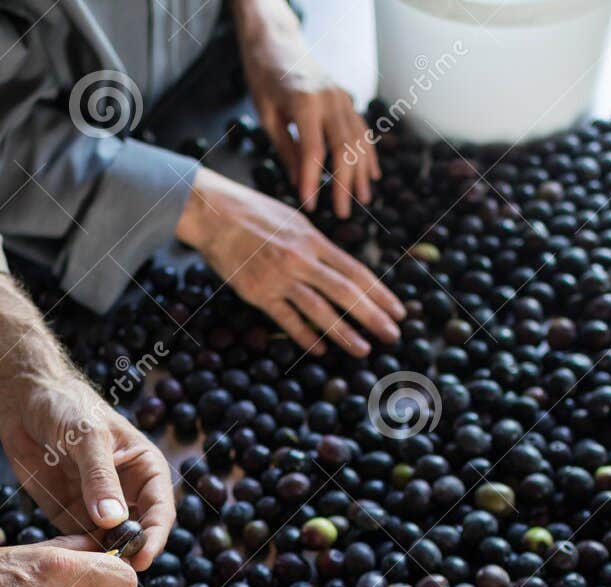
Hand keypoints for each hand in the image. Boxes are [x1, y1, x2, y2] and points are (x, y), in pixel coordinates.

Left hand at [0, 375, 173, 569]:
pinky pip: (79, 543)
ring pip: (109, 545)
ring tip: (88, 571)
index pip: (160, 511)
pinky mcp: (71, 515)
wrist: (25, 401)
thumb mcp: (87, 437)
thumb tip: (114, 522)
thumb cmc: (67, 407)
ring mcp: (99, 507)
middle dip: (128, 555)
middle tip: (112, 573)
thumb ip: (100, 479)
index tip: (140, 559)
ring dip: (101, 559)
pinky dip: (77, 554)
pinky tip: (67, 560)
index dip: (154, 537)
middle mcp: (128, 493)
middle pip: (138, 535)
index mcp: (146, 470)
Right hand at [178, 168, 402, 356]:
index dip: (380, 293)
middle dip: (373, 316)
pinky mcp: (257, 293)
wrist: (212, 213)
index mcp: (313, 240)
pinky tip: (320, 351)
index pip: (356, 271)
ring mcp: (279, 277)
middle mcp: (301, 259)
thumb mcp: (293, 220)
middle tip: (393, 335)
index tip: (398, 310)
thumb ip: (316, 245)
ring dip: (345, 333)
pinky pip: (287, 320)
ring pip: (320, 310)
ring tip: (363, 350)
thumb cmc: (253, 212)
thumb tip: (339, 266)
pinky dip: (305, 337)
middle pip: (346, 292)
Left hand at [234, 0, 376, 215]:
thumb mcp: (267, 117)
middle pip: (344, 149)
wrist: (277, 43)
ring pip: (359, 140)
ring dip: (362, 173)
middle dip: (345, 184)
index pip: (313, 152)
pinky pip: (362, 129)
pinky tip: (372, 175)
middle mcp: (330, 99)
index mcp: (305, 103)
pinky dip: (368, 153)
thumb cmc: (265, 80)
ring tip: (363, 201)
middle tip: (342, 213)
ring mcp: (342, 98)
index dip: (312, 182)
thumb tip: (300, 183)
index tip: (309, 206)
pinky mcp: (346, 99)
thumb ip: (286, 149)